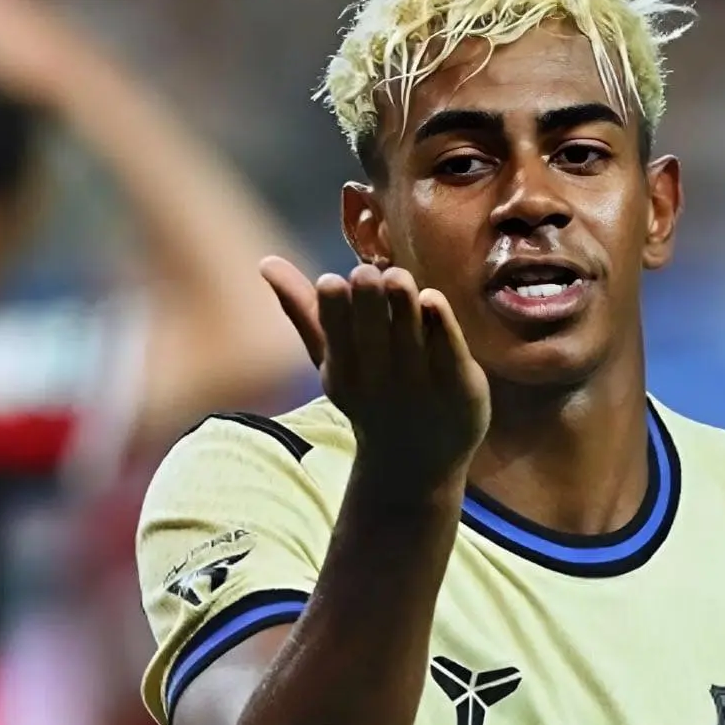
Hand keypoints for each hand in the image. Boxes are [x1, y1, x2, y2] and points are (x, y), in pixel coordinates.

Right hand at [261, 257, 489, 496]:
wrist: (418, 463)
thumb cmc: (370, 392)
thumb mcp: (334, 358)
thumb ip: (304, 310)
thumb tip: (266, 261)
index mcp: (343, 371)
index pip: (336, 336)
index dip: (335, 310)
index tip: (330, 281)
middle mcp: (380, 376)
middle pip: (373, 332)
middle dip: (369, 302)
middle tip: (366, 272)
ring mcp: (421, 381)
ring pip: (411, 334)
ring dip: (402, 304)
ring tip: (396, 277)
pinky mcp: (458, 383)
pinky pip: (449, 349)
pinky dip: (440, 325)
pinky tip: (431, 299)